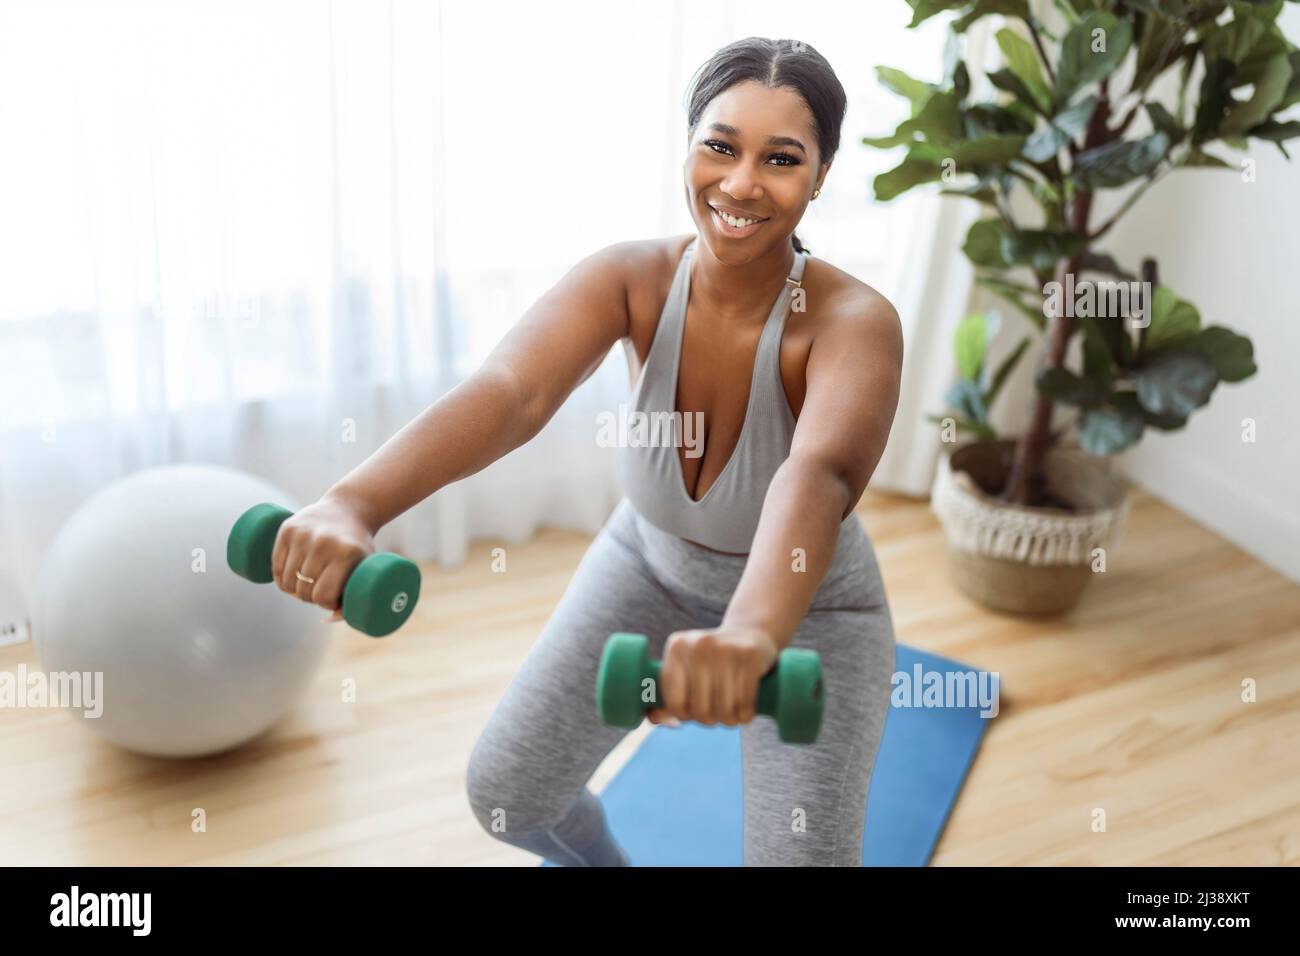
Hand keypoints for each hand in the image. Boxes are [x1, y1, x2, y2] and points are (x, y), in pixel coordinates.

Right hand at [270, 495, 375, 621]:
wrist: (347, 508)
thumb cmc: (357, 546)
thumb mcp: (364, 568)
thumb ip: (352, 598)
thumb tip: (326, 620)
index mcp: (346, 554)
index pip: (323, 595)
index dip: (325, 604)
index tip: (331, 600)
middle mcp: (323, 543)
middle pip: (304, 590)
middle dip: (309, 598)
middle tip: (317, 592)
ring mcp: (303, 534)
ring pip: (287, 581)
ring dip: (293, 591)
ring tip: (305, 586)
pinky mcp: (287, 528)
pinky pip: (276, 565)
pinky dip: (280, 579)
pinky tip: (289, 581)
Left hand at [647, 625, 778, 728]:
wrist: (748, 635)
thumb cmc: (710, 663)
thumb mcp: (685, 671)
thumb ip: (666, 698)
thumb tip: (656, 719)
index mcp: (676, 647)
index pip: (674, 703)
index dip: (685, 716)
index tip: (693, 711)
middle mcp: (699, 644)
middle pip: (700, 709)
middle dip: (709, 720)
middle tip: (715, 714)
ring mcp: (726, 649)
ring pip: (724, 709)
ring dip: (729, 720)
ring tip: (731, 714)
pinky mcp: (750, 656)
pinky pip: (745, 703)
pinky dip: (745, 715)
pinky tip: (745, 711)